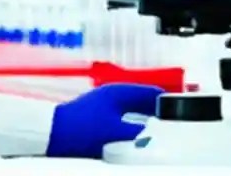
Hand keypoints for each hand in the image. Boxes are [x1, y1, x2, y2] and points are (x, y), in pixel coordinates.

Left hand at [45, 83, 162, 158]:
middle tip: (173, 123)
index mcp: (119, 92)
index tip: (181, 111)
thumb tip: (155, 137)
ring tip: (158, 133)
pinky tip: (136, 138)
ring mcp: (104, 105)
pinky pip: (124, 120)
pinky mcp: (97, 117)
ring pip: (134, 111)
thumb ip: (139, 135)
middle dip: (158, 112)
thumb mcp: (115, 133)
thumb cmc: (78, 129)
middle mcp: (112, 95)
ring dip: (145, 120)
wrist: (49, 134)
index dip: (169, 102)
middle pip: (144, 101)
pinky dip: (133, 127)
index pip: (153, 92)